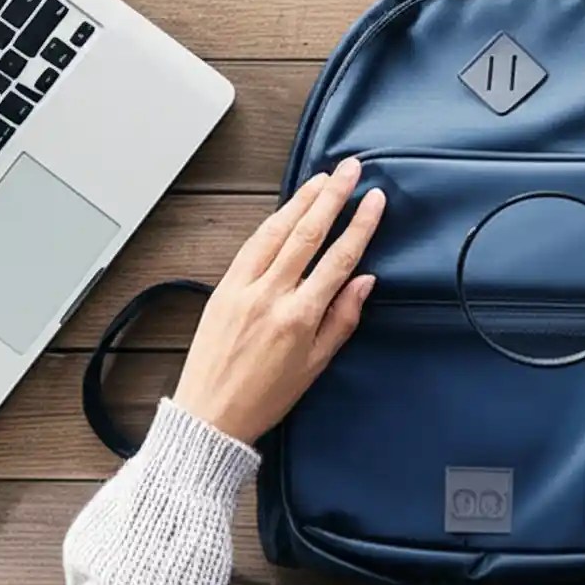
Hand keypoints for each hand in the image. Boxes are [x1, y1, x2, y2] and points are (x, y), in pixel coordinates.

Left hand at [174, 158, 385, 443]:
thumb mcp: (316, 364)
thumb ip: (342, 318)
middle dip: (332, 196)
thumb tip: (364, 280)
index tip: (374, 200)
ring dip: (302, 200)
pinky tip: (287, 208)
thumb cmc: (265, 397)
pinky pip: (251, 245)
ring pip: (277, 231)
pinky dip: (272, 222)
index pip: (338, 258)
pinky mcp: (222, 288)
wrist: (210, 415)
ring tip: (323, 179)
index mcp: (299, 318)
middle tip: (350, 169)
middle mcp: (270, 296)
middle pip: (308, 233)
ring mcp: (243, 288)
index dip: (360, 225)